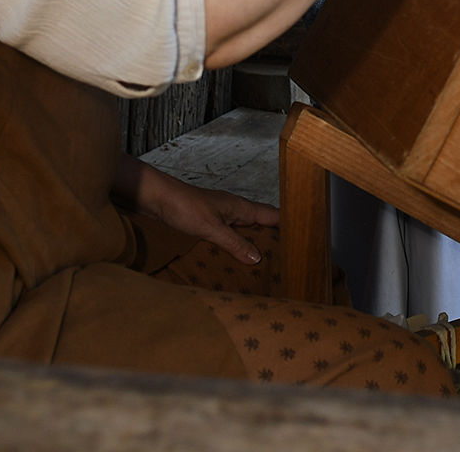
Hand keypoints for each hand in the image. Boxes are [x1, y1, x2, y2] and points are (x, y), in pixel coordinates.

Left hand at [115, 159, 279, 263]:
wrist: (156, 198)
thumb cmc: (183, 207)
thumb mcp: (211, 228)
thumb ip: (234, 243)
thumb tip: (257, 258)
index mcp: (240, 207)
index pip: (273, 216)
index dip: (289, 225)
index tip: (303, 239)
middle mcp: (234, 209)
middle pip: (262, 223)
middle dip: (276, 237)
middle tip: (289, 257)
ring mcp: (222, 215)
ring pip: (247, 229)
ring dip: (257, 242)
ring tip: (267, 262)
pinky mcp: (209, 221)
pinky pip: (232, 234)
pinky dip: (239, 244)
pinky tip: (237, 257)